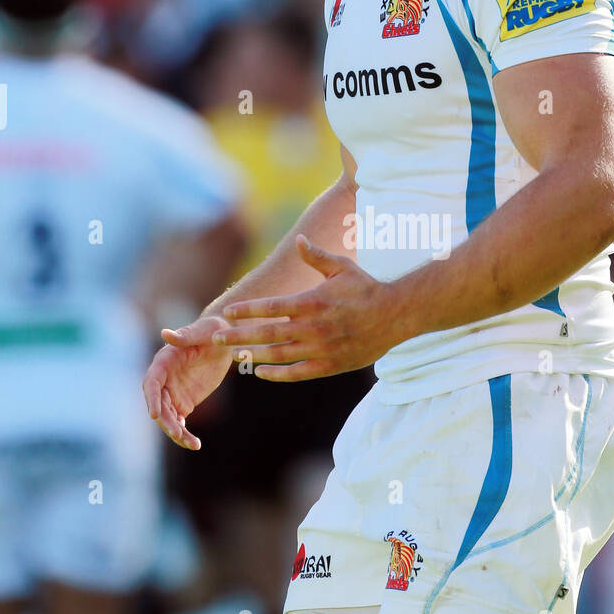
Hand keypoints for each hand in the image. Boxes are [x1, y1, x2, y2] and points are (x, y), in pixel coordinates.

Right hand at [142, 314, 234, 448]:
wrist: (225, 340)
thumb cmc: (213, 329)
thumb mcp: (204, 330)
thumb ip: (185, 335)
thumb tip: (165, 333)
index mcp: (164, 361)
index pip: (152, 382)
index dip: (152, 398)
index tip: (154, 414)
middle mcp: (164, 379)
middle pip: (159, 404)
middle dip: (165, 421)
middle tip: (177, 434)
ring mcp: (173, 393)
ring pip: (168, 417)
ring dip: (175, 431)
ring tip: (191, 443)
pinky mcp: (184, 402)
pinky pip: (180, 422)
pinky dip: (184, 434)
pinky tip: (194, 444)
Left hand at [214, 235, 398, 380]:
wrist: (395, 315)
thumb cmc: (367, 288)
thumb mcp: (342, 267)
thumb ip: (316, 257)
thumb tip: (298, 240)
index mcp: (311, 302)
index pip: (270, 308)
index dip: (246, 311)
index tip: (227, 313)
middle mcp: (312, 327)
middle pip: (267, 334)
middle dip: (239, 336)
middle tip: (217, 339)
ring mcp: (321, 349)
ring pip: (279, 355)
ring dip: (253, 355)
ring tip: (234, 355)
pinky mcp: (330, 365)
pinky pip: (297, 373)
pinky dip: (277, 374)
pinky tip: (260, 372)